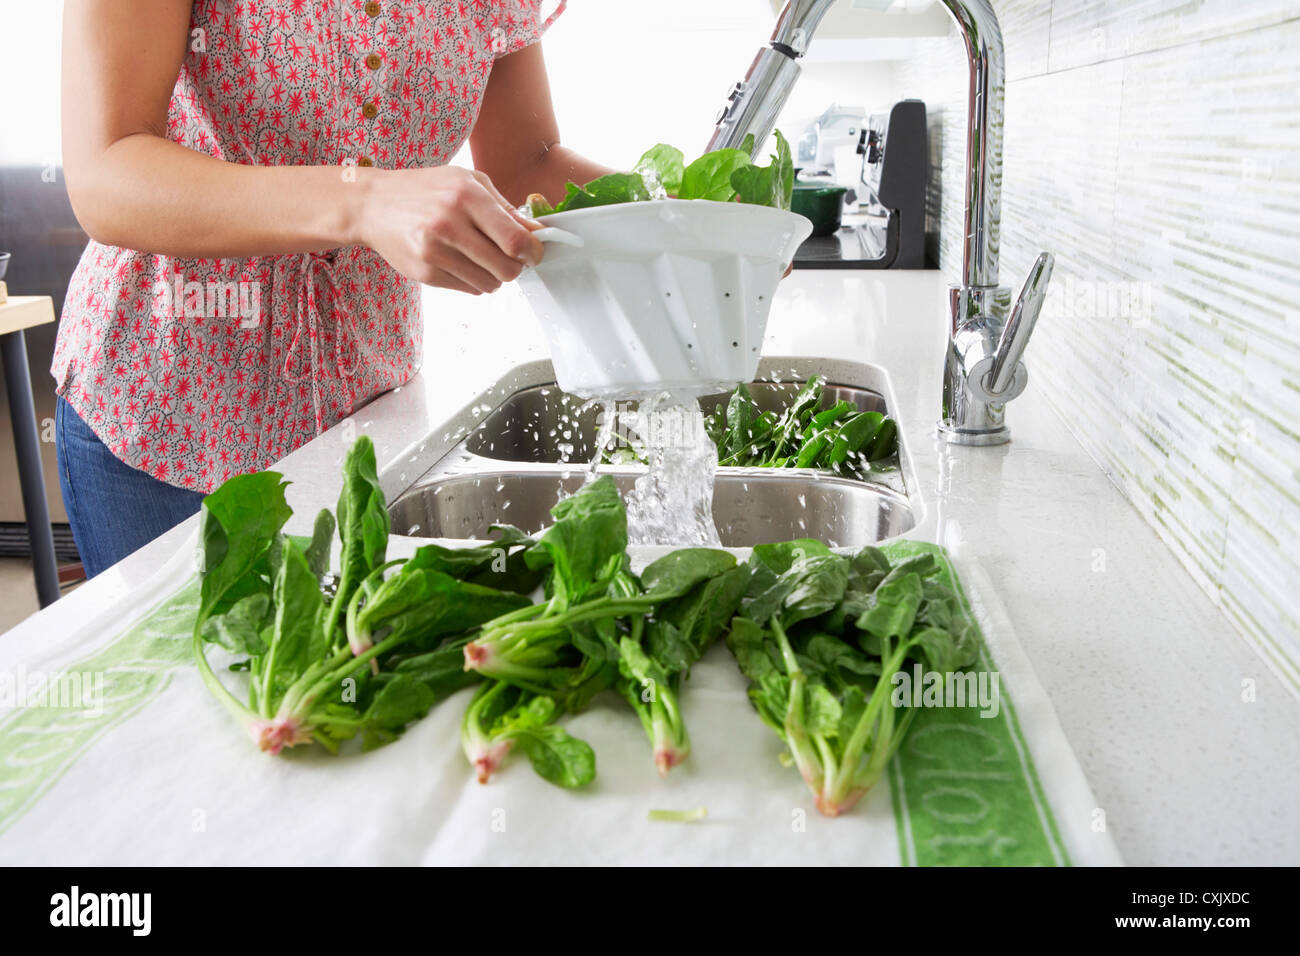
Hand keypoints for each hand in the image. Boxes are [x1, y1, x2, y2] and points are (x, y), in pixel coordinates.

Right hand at [357, 166, 544, 293]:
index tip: (534, 253)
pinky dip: (474, 280)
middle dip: (516, 267)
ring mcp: (434, 252)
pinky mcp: (425, 273)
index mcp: (466, 196)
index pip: (515, 240)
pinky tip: (461, 262)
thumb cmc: (427, 190)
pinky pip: (469, 290)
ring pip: (490, 284)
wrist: (373, 204)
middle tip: (509, 257)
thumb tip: (538, 233)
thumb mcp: (468, 182)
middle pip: (506, 268)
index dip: (533, 252)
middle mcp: (449, 224)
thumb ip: (505, 208)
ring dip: (494, 276)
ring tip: (481, 258)